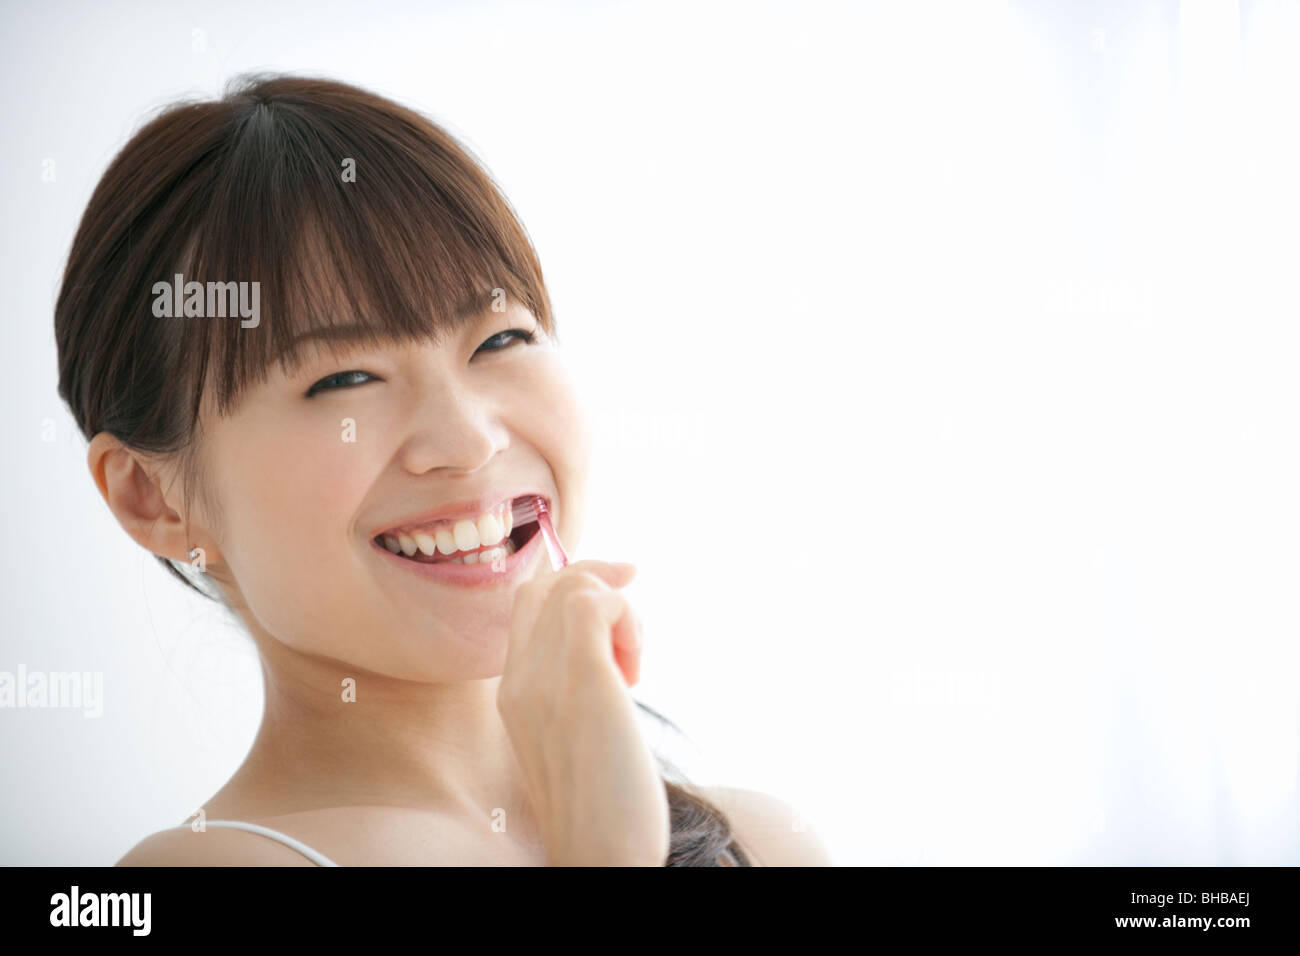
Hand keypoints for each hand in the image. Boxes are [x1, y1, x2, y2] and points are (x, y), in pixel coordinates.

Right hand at [497, 559, 668, 865]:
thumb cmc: (600, 811)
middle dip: (592, 574)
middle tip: (631, 586)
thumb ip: (573, 698)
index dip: (569, 583)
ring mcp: (547, 677)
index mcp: (514, 694)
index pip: (526, 607)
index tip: (616, 588)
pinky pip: (597, 605)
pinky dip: (628, 620)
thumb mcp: (573, 742)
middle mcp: (521, 680)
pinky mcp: (584, 680)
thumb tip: (611, 667)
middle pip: (542, 586)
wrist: (599, 856)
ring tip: (633, 667)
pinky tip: (636, 673)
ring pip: (571, 587)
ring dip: (618, 610)